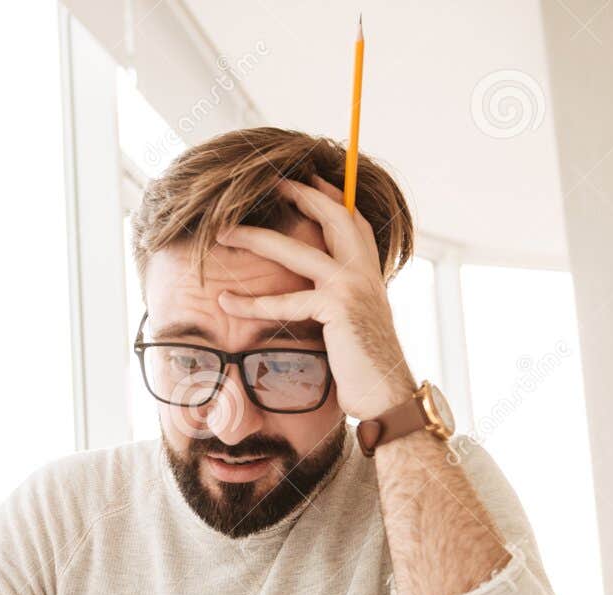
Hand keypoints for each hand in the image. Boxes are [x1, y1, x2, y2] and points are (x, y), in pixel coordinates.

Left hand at [216, 175, 415, 419]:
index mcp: (370, 272)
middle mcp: (366, 272)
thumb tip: (319, 299)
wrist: (389, 397)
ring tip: (223, 232)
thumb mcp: (354, 325)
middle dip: (299, 194)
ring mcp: (354, 287)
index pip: (352, 221)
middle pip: (332, 217)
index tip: (306, 179)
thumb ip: (340, 302)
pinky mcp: (339, 308)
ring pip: (298, 251)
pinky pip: (287, 300)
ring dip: (256, 237)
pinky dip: (252, 303)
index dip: (331, 196)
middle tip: (267, 183)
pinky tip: (225, 302)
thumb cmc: (367, 368)